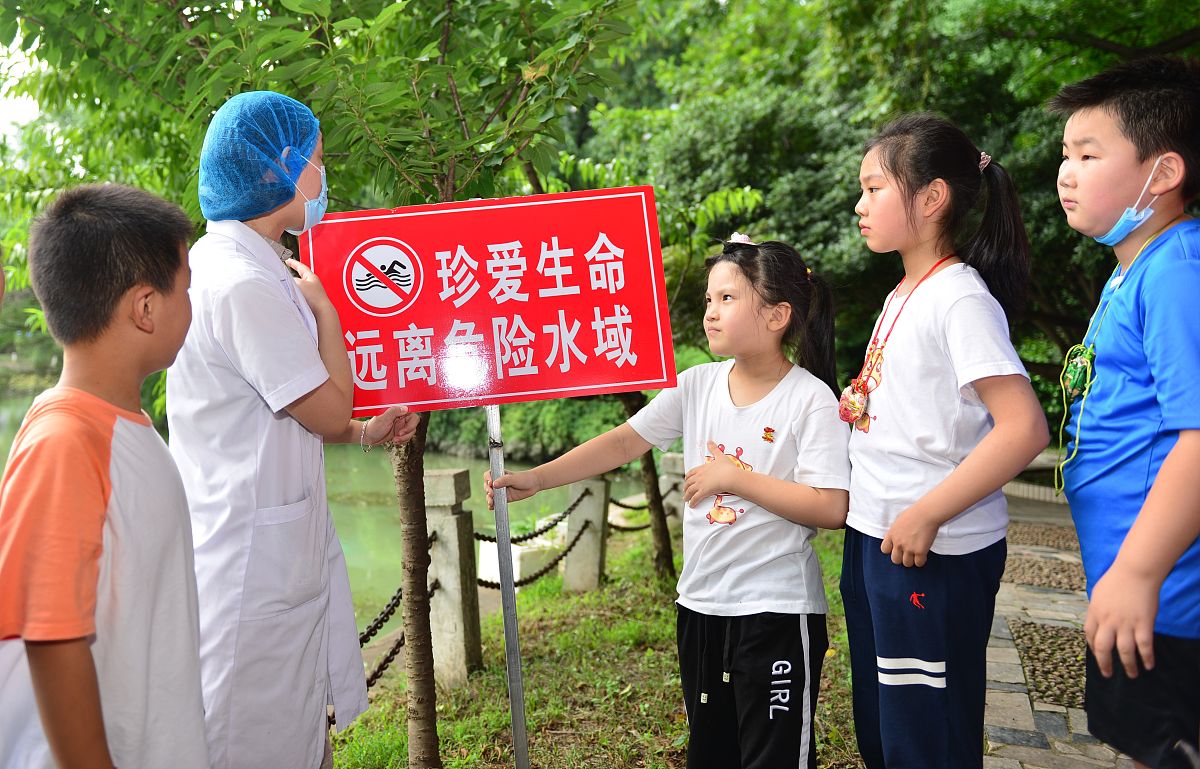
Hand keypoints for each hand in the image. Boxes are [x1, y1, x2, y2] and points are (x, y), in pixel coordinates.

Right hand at [285, 258, 333, 314]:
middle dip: (291, 277)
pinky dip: (293, 297)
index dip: (294, 263)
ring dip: (291, 288)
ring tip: (286, 290)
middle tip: (283, 275)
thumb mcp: (298, 283)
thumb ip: (291, 280)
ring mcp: (311, 294)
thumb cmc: (314, 298)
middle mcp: (312, 285)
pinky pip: (298, 297)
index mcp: (311, 277)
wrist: (320, 313)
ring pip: (298, 288)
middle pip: (299, 278)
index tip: (288, 261)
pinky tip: (290, 299)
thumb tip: (286, 283)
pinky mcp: (308, 303)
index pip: (301, 267)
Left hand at [363, 406, 419, 446]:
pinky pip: (407, 437)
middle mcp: (401, 418)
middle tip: (399, 435)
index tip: (404, 428)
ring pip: (411, 432)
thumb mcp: (383, 418)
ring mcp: (401, 426)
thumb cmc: (373, 426)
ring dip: (404, 438)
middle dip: (408, 431)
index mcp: (398, 412)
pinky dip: (403, 441)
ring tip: (395, 439)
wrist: (368, 436)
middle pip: (414, 424)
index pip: (412, 413)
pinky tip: (395, 441)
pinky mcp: (400, 433)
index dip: (411, 422)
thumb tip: (405, 408)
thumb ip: (394, 411)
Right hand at [485, 469, 540, 509]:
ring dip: (489, 499)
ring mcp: (501, 491)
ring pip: (491, 495)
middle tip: (491, 494)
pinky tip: (492, 507)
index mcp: (499, 474)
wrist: (534, 484)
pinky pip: (496, 502)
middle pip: (487, 486)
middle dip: (488, 490)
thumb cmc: (524, 478)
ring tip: (491, 502)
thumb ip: (504, 480)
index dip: (487, 479)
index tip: (490, 483)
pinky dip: (493, 505)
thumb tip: (493, 484)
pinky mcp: (504, 498)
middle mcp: (498, 482)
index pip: (488, 475)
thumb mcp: (514, 478)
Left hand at [682, 441, 742, 506]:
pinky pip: (695, 498)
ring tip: (686, 499)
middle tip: (685, 490)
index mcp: (701, 468)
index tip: (686, 479)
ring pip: (689, 491)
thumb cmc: (726, 467)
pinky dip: (692, 502)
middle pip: (688, 482)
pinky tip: (691, 505)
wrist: (730, 476)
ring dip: (687, 496)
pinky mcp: (703, 492)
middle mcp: (698, 476)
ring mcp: (700, 484)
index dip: (687, 477)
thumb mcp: (720, 456)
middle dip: (686, 487)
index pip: (691, 473)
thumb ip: (714, 449)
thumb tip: (709, 441)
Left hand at [881, 506, 938, 566]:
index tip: (897, 547)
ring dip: (912, 560)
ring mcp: (909, 548)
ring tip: (916, 554)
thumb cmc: (914, 513)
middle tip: (908, 553)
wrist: (927, 512)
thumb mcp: (898, 520)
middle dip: (901, 558)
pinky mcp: (920, 551)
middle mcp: (898, 543)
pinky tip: (924, 554)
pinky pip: (919, 563)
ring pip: (907, 563)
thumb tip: (892, 538)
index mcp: (891, 534)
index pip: (884, 549)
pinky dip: (921, 561)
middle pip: (895, 560)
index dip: (891, 550)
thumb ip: (894, 531)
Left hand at [1084, 562, 1158, 677]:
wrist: (1136, 571)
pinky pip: (1144, 646)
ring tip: (1132, 674)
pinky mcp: (1143, 623)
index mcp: (1095, 612)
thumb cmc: (1117, 579)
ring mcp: (1126, 623)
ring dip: (1128, 665)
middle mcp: (1108, 621)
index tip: (1098, 653)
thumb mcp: (1099, 593)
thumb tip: (1098, 619)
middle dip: (1105, 664)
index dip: (1093, 647)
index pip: (1090, 635)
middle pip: (1103, 648)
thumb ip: (1098, 608)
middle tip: (1108, 674)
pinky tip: (1148, 665)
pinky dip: (1146, 657)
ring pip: (1124, 651)